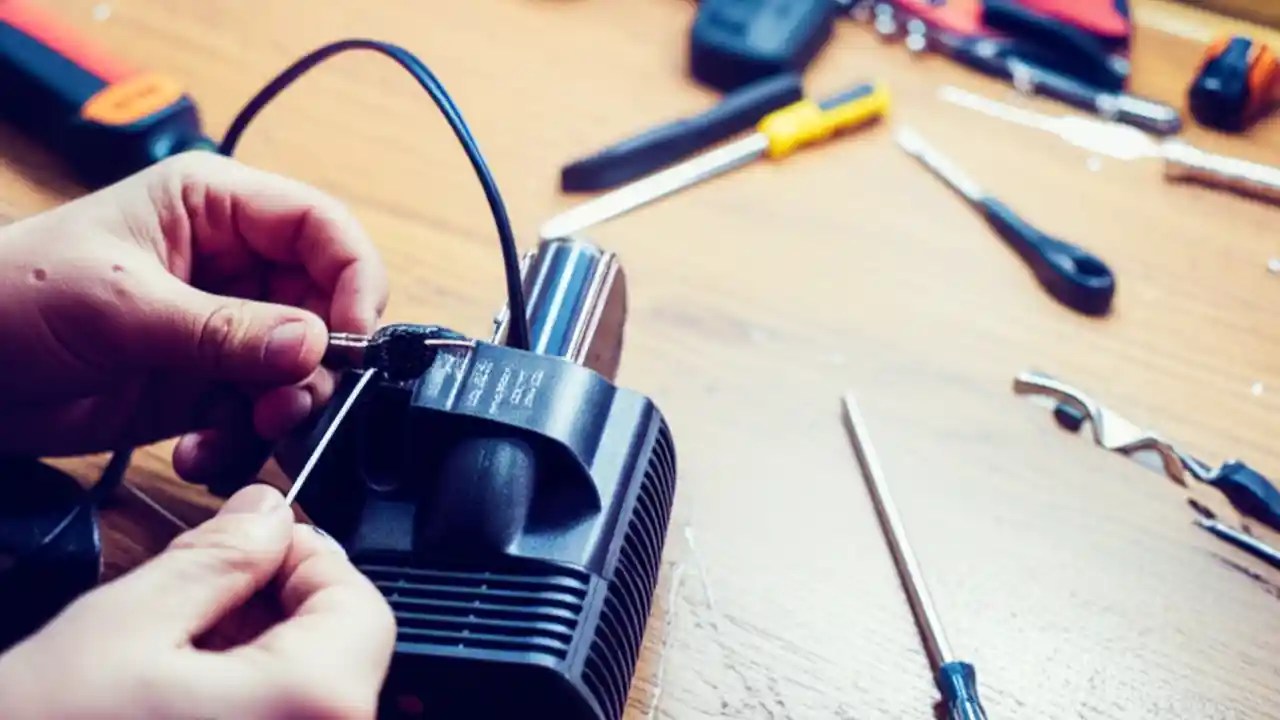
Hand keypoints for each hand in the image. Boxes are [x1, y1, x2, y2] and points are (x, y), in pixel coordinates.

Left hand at [0, 151, 388, 483]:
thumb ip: (225, 330)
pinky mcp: (205, 382)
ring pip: (301, 367)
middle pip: (325, 303)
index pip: (323, 227)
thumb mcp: (122, 307)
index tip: (354, 338)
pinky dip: (242, 441)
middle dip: (319, 360)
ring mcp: (222, 326)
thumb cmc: (9, 298)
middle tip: (288, 402)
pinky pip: (259, 411)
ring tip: (243, 432)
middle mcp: (232, 263)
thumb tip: (315, 344)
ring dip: (283, 409)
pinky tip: (199, 452)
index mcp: (216, 208)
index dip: (354, 278)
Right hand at [0, 484, 396, 719]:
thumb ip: (217, 559)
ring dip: (259, 655)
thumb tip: (267, 514)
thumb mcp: (125, 627)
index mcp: (310, 707)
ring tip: (175, 652)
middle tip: (204, 590)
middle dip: (280, 607)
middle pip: (342, 655)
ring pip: (310, 693)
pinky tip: (179, 697)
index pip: (363, 608)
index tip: (257, 540)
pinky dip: (246, 701)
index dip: (310, 558)